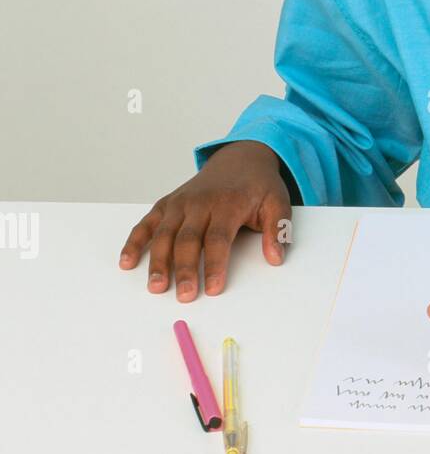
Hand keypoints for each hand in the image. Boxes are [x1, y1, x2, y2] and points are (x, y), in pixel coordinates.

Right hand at [118, 141, 291, 300]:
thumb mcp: (278, 202)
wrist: (240, 157)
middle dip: (185, 269)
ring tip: (156, 287)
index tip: (213, 289)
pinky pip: (147, 223)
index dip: (214, 265)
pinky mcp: (167, 203)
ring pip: (165, 234)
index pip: (219, 238)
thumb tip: (276, 257)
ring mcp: (180, 203)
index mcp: (228, 203)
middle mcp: (200, 202)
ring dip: (158, 261)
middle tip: (184, 296)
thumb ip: (277, 229)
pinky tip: (127, 262)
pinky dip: (134, 241)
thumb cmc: (258, 185)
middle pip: (188, 239)